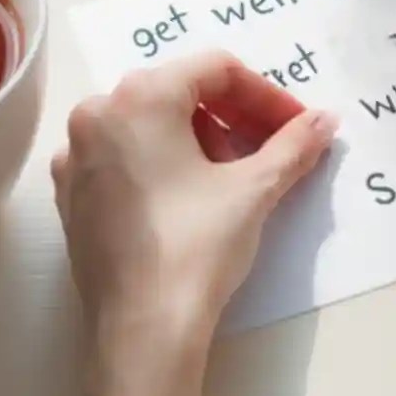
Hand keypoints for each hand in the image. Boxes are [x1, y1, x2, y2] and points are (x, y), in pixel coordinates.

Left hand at [52, 50, 337, 395]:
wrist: (143, 326)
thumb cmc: (196, 246)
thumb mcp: (255, 189)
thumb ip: (293, 144)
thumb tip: (324, 120)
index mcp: (141, 96)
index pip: (216, 70)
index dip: (265, 95)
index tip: (295, 127)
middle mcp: (98, 113)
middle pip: (180, 92)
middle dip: (233, 117)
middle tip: (270, 150)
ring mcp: (77, 155)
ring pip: (149, 124)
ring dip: (198, 139)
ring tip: (231, 179)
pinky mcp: (71, 194)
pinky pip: (123, 157)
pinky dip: (161, 163)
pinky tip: (189, 198)